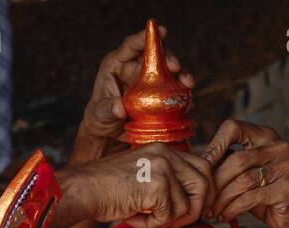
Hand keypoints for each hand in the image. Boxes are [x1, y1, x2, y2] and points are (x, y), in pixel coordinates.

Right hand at [62, 143, 213, 227]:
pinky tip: (134, 218)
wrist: (83, 190)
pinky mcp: (156, 186)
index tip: (192, 210)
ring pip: (187, 207)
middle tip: (174, 222)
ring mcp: (162, 168)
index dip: (203, 193)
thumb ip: (168, 181)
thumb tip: (198, 204)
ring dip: (167, 221)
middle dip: (195, 210)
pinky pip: (168, 218)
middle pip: (205, 184)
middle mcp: (166, 154)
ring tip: (145, 218)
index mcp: (165, 149)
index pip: (203, 168)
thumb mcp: (143, 176)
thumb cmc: (108, 190)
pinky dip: (152, 225)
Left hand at [73, 26, 194, 162]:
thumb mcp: (99, 115)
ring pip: (168, 73)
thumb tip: (119, 108)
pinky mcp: (160, 96)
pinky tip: (189, 102)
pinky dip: (182, 96)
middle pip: (155, 56)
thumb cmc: (100, 119)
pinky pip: (174, 93)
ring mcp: (150, 82)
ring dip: (180, 76)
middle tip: (176, 66)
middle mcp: (136, 69)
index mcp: (117, 64)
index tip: (161, 30)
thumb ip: (107, 109)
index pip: (131, 45)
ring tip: (188, 83)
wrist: (110, 136)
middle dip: (168, 58)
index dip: (145, 37)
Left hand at [199, 119, 288, 227]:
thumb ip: (226, 164)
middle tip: (204, 200)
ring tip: (212, 211)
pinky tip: (225, 216)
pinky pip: (251, 197)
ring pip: (243, 180)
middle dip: (216, 182)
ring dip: (223, 199)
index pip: (233, 127)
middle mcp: (280, 146)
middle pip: (236, 159)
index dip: (214, 146)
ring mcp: (287, 166)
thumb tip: (195, 161)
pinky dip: (234, 208)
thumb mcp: (244, 175)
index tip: (202, 169)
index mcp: (266, 136)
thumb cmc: (264, 195)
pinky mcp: (288, 189)